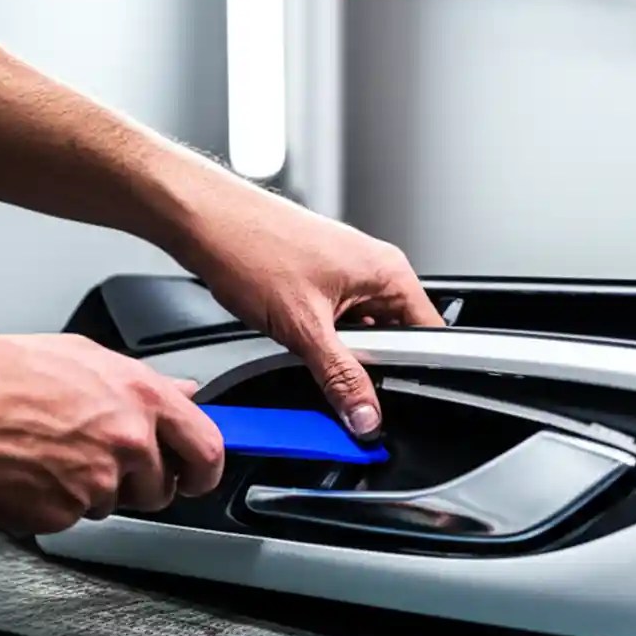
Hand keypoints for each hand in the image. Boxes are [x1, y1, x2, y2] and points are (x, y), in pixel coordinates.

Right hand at [0, 333, 223, 533]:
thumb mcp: (84, 355)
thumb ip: (143, 381)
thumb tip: (183, 390)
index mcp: (141, 399)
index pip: (207, 448)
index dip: (207, 468)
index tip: (200, 474)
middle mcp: (127, 444)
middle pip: (164, 487)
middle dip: (144, 482)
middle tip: (108, 461)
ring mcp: (96, 484)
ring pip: (115, 503)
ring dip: (94, 489)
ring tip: (53, 453)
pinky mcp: (62, 515)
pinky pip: (74, 517)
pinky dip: (57, 502)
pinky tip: (32, 470)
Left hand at [168, 165, 445, 441]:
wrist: (205, 221)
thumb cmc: (253, 246)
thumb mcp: (304, 328)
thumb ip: (341, 378)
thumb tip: (366, 414)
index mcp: (388, 272)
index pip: (430, 335)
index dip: (415, 373)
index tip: (390, 399)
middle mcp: (374, 270)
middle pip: (396, 339)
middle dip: (370, 365)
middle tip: (340, 373)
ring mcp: (347, 276)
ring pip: (363, 335)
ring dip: (341, 352)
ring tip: (308, 343)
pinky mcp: (322, 282)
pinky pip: (338, 324)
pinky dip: (321, 339)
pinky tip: (296, 336)